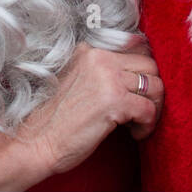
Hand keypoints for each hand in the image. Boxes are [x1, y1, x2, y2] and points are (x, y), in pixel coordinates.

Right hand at [17, 41, 163, 176]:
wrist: (36, 141)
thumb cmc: (56, 118)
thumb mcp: (78, 80)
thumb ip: (103, 70)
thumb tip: (139, 71)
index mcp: (90, 50)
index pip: (136, 50)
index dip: (144, 74)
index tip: (140, 92)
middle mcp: (100, 58)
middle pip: (150, 66)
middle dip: (153, 90)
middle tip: (143, 110)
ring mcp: (108, 78)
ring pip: (155, 86)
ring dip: (154, 108)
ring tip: (139, 124)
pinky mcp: (115, 101)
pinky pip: (149, 110)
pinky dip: (147, 125)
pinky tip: (135, 134)